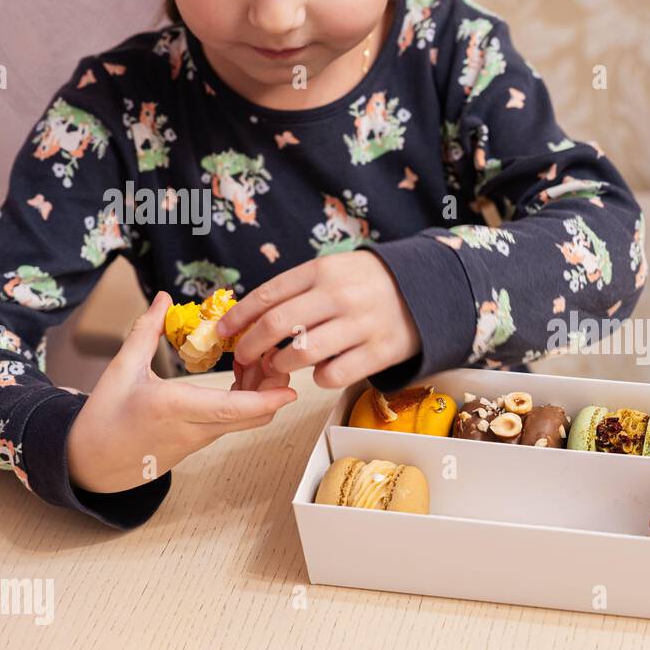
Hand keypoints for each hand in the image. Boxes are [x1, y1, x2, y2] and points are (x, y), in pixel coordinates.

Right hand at [67, 291, 297, 493]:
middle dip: (275, 388)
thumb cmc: (104, 416)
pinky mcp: (203, 441)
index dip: (266, 399)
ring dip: (261, 391)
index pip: (231, 408)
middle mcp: (194, 427)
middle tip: (277, 353)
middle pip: (253, 415)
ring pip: (247, 419)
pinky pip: (235, 421)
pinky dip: (248, 399)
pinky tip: (240, 373)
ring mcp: (202, 438)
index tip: (292, 390)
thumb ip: (145, 331)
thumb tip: (164, 298)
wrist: (93, 463)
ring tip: (256, 356)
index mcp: (173, 408)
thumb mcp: (121, 369)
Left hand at [216, 250, 420, 389]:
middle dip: (252, 345)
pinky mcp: (381, 351)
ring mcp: (362, 324)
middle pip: (278, 325)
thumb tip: (250, 317)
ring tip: (281, 365)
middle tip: (245, 357)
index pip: (268, 295)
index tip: (222, 332)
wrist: (428, 290)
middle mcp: (341, 295)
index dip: (239, 317)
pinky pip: (334, 375)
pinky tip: (320, 372)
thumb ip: (298, 289)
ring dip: (282, 364)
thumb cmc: (368, 284)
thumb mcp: (334, 271)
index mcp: (324, 270)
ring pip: (302, 353)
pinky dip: (319, 378)